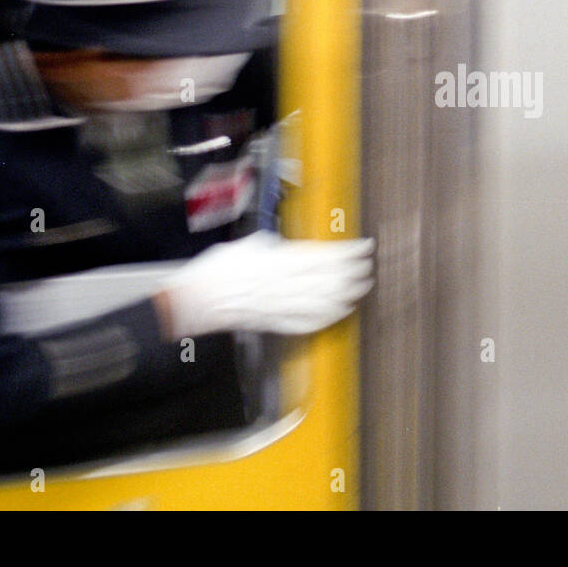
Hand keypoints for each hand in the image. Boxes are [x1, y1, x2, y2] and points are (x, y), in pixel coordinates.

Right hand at [157, 232, 373, 338]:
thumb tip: (287, 245)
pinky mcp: (277, 322)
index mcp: (280, 261)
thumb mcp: (250, 244)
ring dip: (348, 293)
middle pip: (330, 279)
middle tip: (368, 266)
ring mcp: (282, 305)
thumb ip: (275, 245)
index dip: (349, 252)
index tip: (364, 246)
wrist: (199, 298)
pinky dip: (329, 316)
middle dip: (354, 272)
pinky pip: (309, 322)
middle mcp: (285, 284)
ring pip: (325, 301)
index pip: (325, 256)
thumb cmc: (219, 269)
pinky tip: (342, 310)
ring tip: (363, 285)